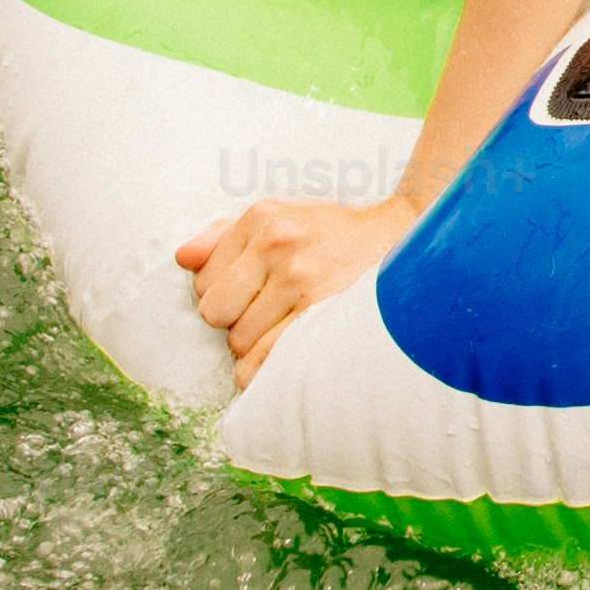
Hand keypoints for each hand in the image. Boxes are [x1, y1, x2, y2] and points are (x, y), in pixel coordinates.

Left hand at [175, 191, 424, 382]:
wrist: (406, 239)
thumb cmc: (335, 235)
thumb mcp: (280, 218)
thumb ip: (225, 237)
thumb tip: (182, 258)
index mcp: (262, 219)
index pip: (203, 281)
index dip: (222, 297)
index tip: (249, 297)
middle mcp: (278, 244)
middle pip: (215, 314)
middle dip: (235, 324)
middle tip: (266, 317)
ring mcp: (301, 279)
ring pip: (240, 342)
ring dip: (256, 347)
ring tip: (285, 331)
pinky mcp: (323, 312)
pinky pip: (266, 361)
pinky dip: (264, 372)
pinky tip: (280, 363)